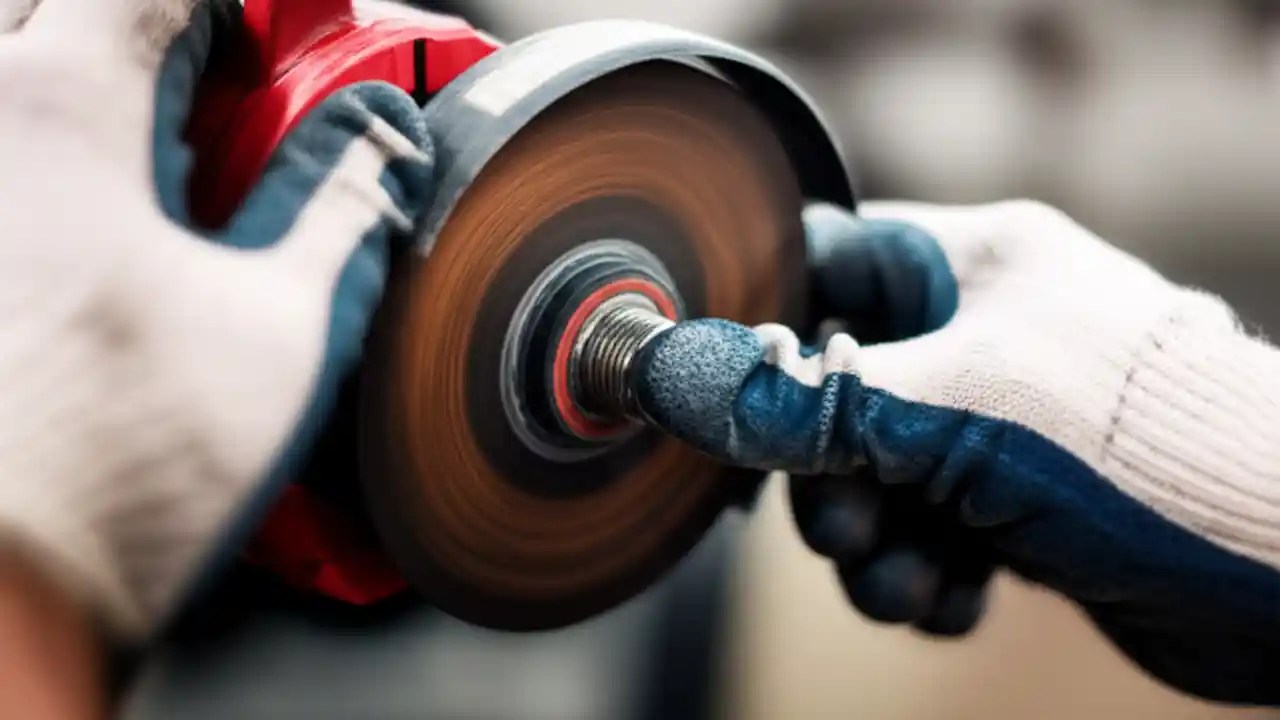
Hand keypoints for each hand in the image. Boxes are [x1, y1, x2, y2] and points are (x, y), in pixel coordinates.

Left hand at [0, 0, 432, 639]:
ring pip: (10, 69)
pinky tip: (92, 223)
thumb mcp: (282, 318)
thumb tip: (382, 144)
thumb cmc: (118, 461)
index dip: (250, 7)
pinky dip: (42, 151)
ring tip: (155, 146)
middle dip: (155, 32)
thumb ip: (342, 203)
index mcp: (67, 109)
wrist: (2, 587)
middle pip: (66, 11)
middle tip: (221, 82)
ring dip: (85, 81)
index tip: (287, 34)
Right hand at [634, 200, 1279, 703]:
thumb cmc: (1135, 444)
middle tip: (843, 526)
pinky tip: (956, 599)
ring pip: (876, 480)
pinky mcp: (1021, 501)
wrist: (1276, 564)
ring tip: (908, 583)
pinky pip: (927, 534)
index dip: (768, 325)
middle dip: (824, 479)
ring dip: (872, 547)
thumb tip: (685, 380)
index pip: (829, 263)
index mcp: (975, 263)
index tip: (735, 394)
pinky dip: (925, 575)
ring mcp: (1004, 422)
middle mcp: (985, 334)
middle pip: (835, 396)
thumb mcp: (950, 406)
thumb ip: (808, 397)